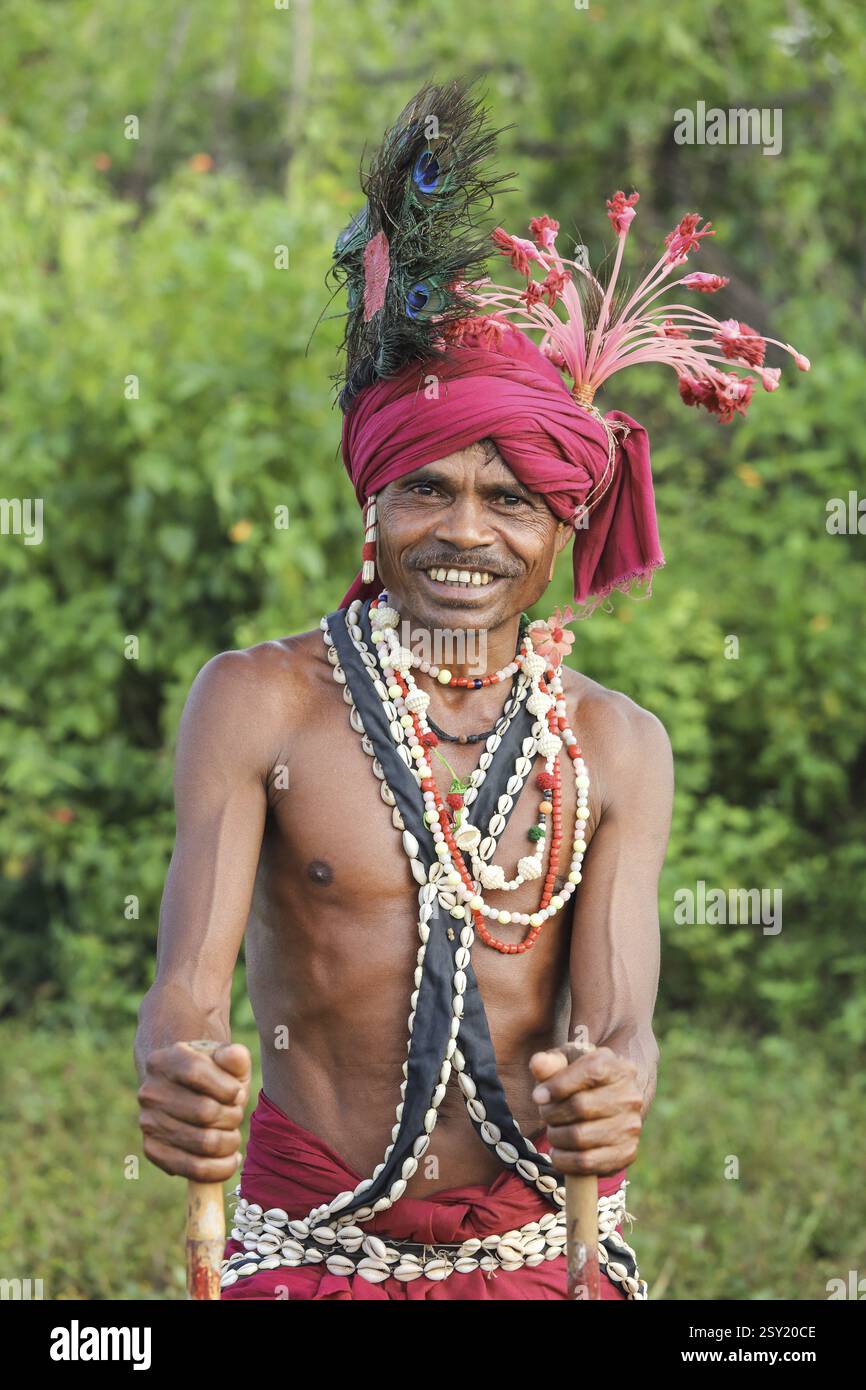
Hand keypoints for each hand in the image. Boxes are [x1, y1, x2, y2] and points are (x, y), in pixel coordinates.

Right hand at [138, 1040, 250, 1180]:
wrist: (183, 1091)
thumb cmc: (212, 1074)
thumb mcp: (225, 1059)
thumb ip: (234, 1055)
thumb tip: (235, 1056)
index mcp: (164, 1061)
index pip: (196, 1072)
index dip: (226, 1087)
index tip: (237, 1092)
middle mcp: (150, 1092)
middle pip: (204, 1112)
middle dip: (232, 1115)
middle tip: (236, 1114)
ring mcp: (148, 1122)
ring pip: (203, 1143)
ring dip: (230, 1142)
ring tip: (233, 1135)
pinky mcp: (152, 1150)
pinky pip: (193, 1169)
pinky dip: (220, 1168)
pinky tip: (230, 1158)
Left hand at [529, 1042, 642, 1176]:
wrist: (611, 1100)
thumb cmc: (580, 1078)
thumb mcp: (566, 1063)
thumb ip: (550, 1063)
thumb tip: (538, 1064)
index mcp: (617, 1067)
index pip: (590, 1072)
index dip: (558, 1085)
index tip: (538, 1096)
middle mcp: (630, 1096)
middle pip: (580, 1106)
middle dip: (552, 1113)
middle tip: (546, 1113)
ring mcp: (631, 1127)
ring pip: (580, 1137)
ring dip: (556, 1137)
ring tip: (554, 1131)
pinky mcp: (627, 1153)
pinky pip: (586, 1164)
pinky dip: (564, 1160)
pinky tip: (559, 1152)